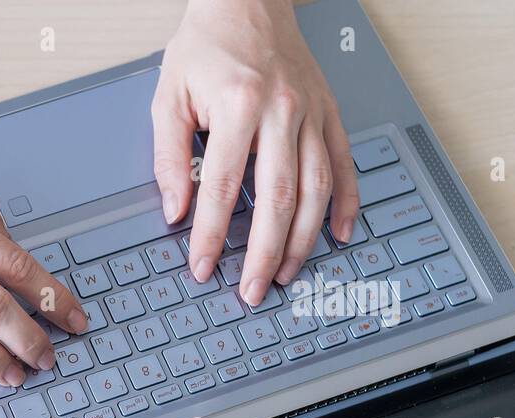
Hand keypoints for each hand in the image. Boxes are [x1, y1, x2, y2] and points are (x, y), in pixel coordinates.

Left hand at [153, 0, 359, 305]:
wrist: (247, 0)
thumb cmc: (206, 47)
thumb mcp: (169, 96)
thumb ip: (169, 157)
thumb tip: (175, 210)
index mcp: (239, 107)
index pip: (222, 189)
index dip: (212, 236)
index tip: (203, 267)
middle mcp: (283, 111)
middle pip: (278, 198)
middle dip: (265, 253)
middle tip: (252, 290)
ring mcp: (312, 113)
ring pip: (316, 188)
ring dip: (303, 239)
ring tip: (287, 274)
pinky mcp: (329, 113)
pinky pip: (344, 164)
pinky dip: (345, 203)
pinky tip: (339, 234)